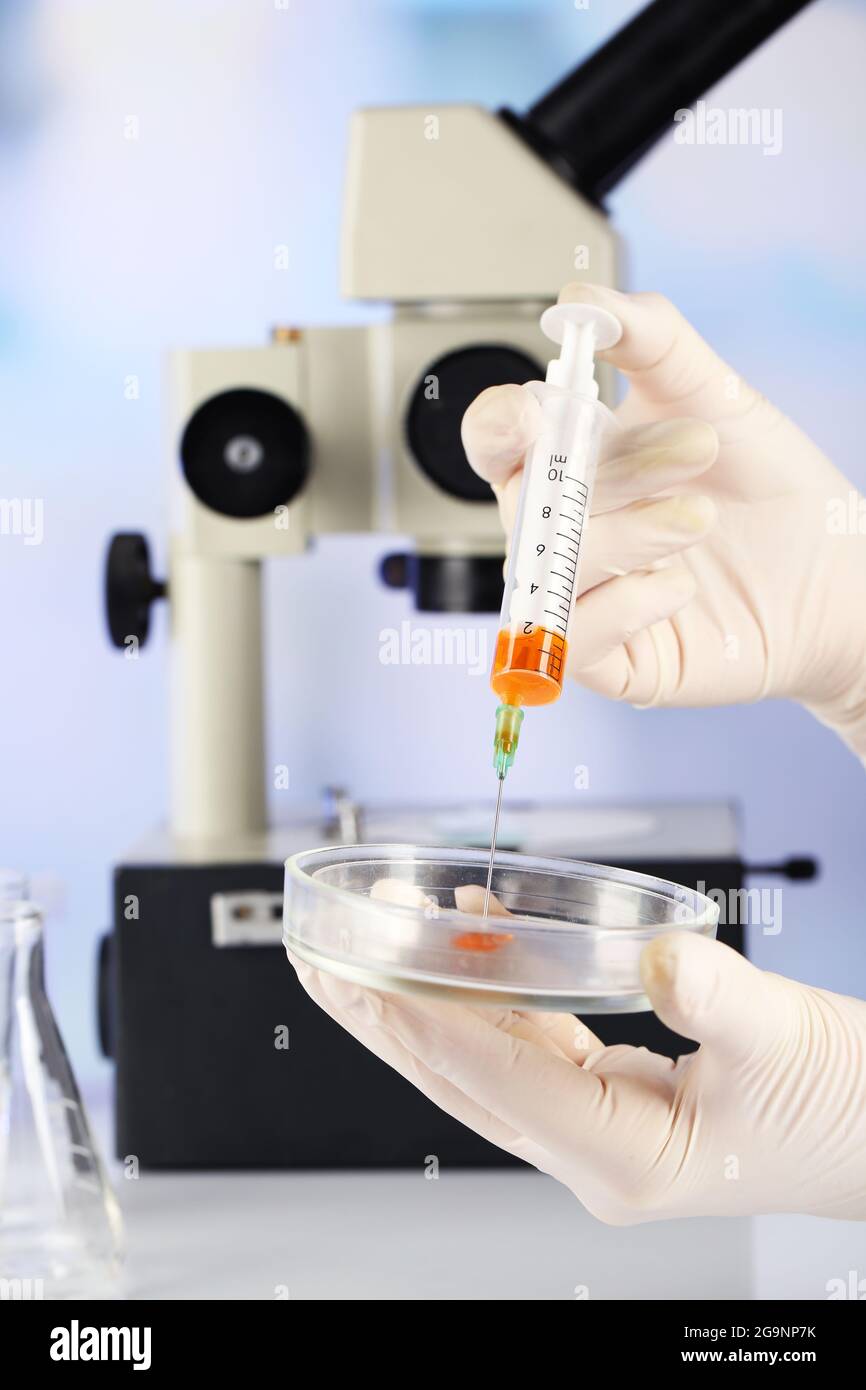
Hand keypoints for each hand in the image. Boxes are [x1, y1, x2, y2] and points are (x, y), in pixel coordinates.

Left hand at [289, 883, 865, 1223]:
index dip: (428, 1029)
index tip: (365, 983)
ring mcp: (593, 1132)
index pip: (501, 1086)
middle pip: (461, 1082)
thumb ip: (720, 996)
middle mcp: (593, 1155)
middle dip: (382, 1022)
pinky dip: (482, 1000)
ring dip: (414, 1009)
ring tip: (350, 956)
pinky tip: (458, 946)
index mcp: (628, 1157)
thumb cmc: (840, 1105)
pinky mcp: (604, 1101)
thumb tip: (658, 954)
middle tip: (314, 965)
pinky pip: (521, 1048)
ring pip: (479, 1067)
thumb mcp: (786, 1036)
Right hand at [462, 285, 865, 757]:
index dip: (496, 425)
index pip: (497, 441)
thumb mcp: (716, 395)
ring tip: (701, 517)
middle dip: (609, 473)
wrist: (836, 574)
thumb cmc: (772, 490)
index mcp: (576, 463)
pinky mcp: (609, 660)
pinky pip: (575, 636)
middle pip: (527, 501)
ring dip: (629, 534)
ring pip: (551, 568)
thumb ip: (650, 338)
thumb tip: (581, 301)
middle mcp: (566, 531)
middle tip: (696, 447)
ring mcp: (581, 596)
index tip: (535, 407)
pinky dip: (629, 603)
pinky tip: (681, 588)